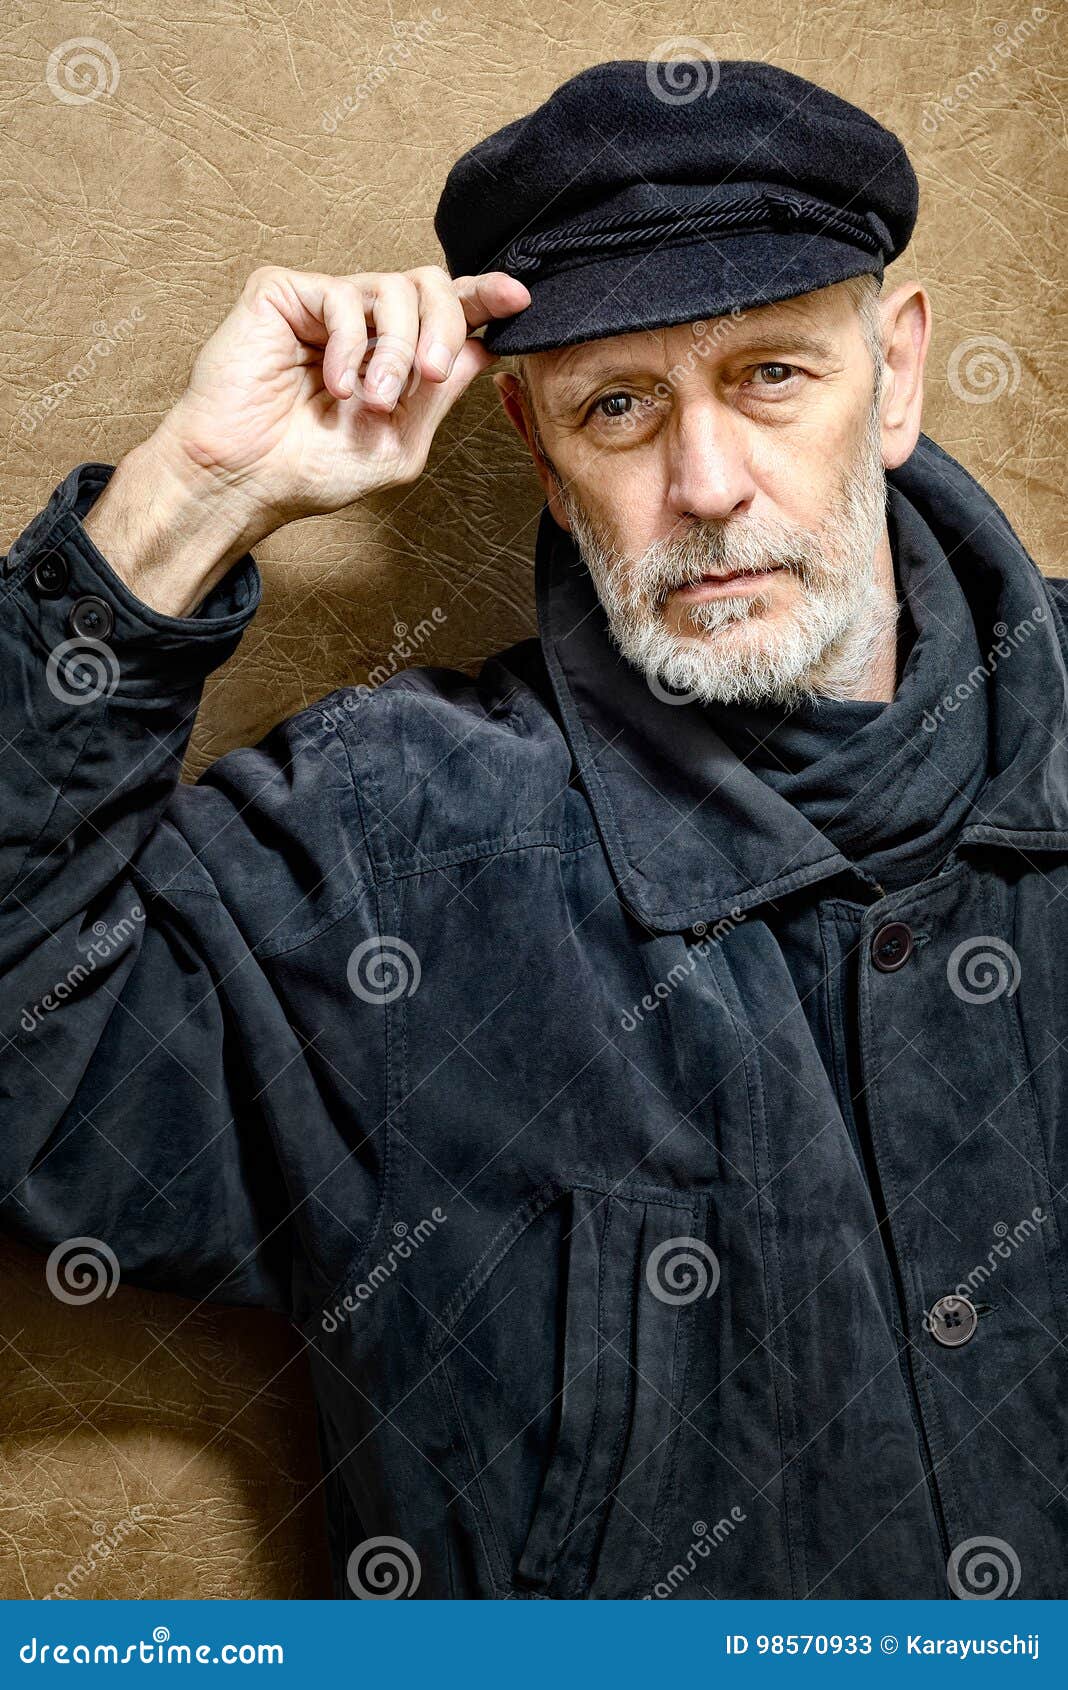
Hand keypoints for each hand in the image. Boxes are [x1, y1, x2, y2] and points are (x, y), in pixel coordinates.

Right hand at [81, 264, 531, 615]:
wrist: (246, 480)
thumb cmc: (312, 470)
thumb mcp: (399, 441)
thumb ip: (440, 394)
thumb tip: (486, 344)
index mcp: (393, 354)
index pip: (448, 312)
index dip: (485, 297)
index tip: (519, 298)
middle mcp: (363, 322)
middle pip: (432, 285)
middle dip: (443, 330)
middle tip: (431, 377)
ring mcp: (324, 303)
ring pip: (394, 288)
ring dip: (396, 351)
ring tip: (371, 401)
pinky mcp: (284, 292)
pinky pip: (342, 296)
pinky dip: (351, 346)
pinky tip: (336, 386)